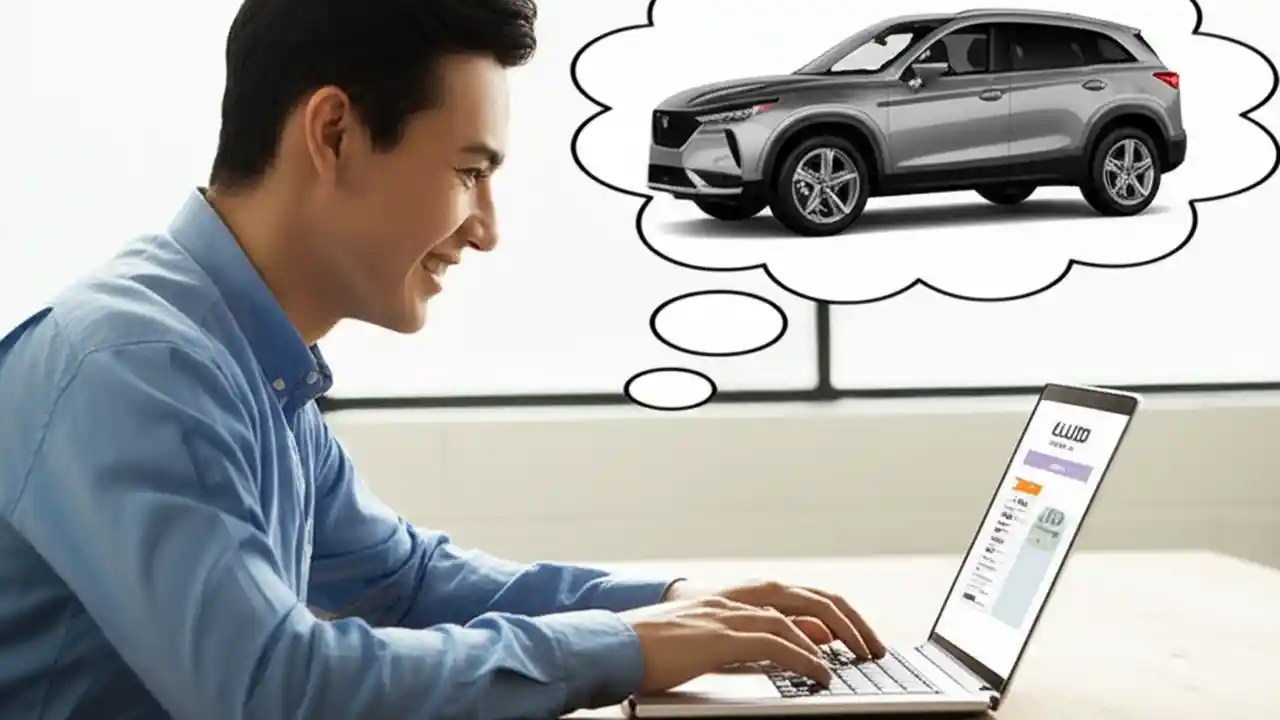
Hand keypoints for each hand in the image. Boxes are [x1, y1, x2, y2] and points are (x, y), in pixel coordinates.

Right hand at [662, 579, 884, 659]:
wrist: (608, 646)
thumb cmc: (650, 648)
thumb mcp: (708, 639)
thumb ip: (747, 638)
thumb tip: (792, 645)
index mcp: (731, 596)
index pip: (797, 594)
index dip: (832, 612)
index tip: (856, 635)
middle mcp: (733, 597)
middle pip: (806, 596)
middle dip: (846, 619)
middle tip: (872, 646)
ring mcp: (725, 613)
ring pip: (795, 616)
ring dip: (833, 638)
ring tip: (855, 661)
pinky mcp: (717, 636)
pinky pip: (774, 643)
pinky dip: (804, 657)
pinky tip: (820, 674)